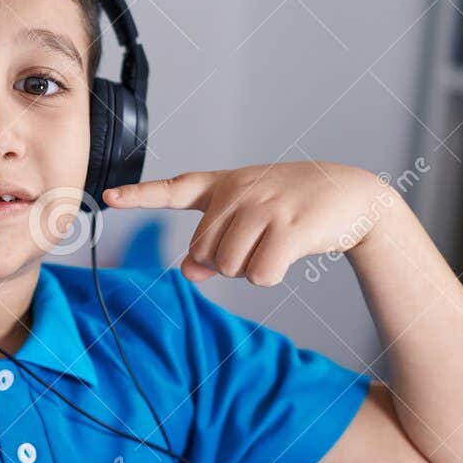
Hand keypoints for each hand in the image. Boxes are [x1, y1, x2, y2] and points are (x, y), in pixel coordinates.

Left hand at [102, 160, 404, 285]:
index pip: (174, 188)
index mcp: (226, 185)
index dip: (139, 195)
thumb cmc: (295, 208)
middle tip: (256, 245)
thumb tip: (188, 272)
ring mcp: (265, 206)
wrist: (354, 197)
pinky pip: (259, 275)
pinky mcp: (289, 227)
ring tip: (274, 246)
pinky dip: (271, 277)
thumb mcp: (251, 219)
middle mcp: (240, 191)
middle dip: (224, 262)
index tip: (109, 197)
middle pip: (202, 250)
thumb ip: (215, 242)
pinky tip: (289, 255)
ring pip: (228, 266)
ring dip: (248, 271)